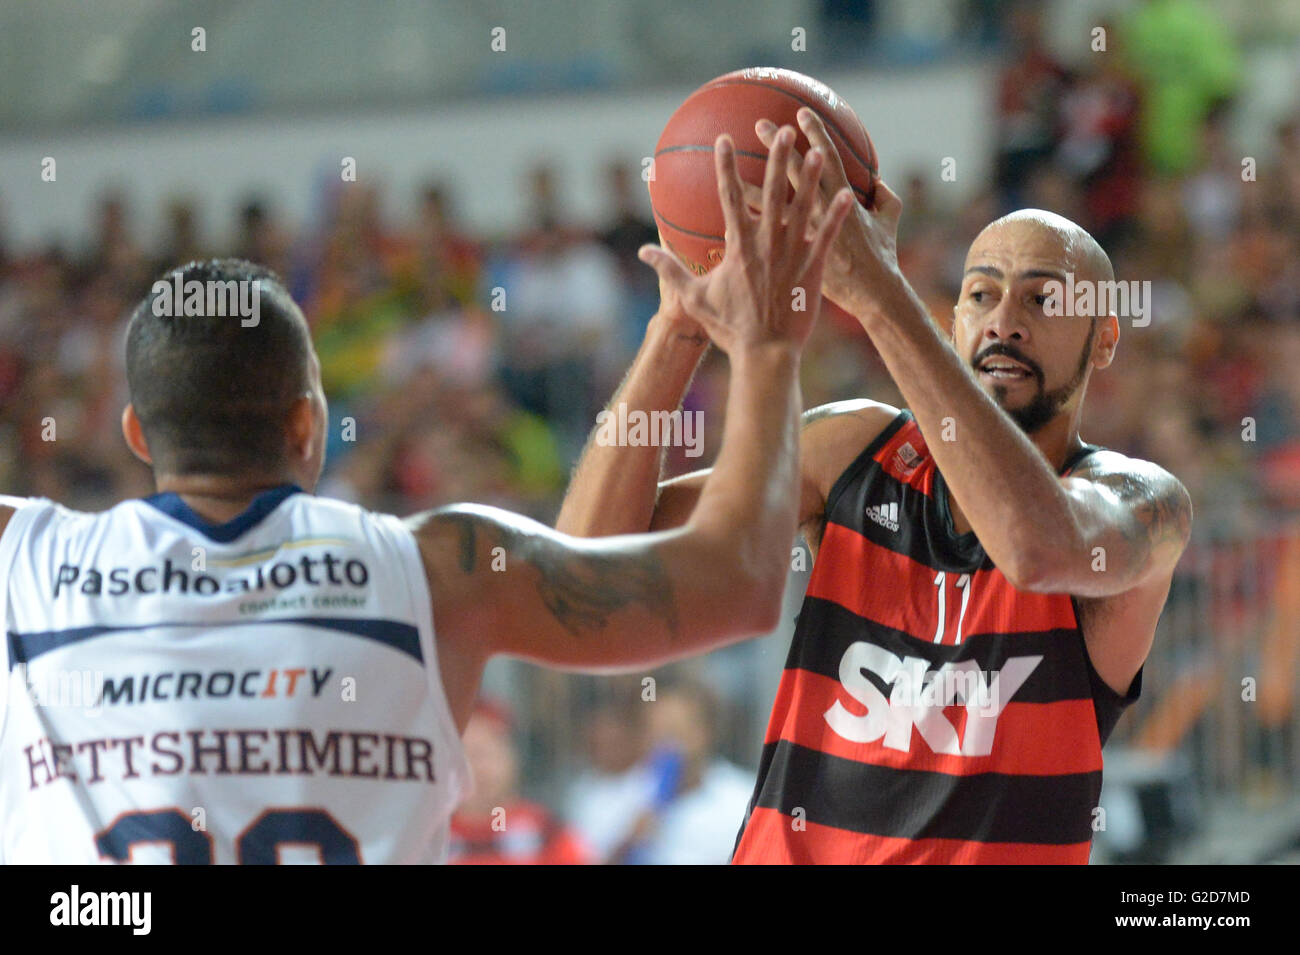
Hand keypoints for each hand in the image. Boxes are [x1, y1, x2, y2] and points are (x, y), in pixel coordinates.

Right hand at [637, 126, 853, 355]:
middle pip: (773, 193)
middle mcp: (766, 244)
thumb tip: (643, 252)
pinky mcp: (812, 270)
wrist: (764, 353)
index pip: (730, 197)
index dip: (725, 166)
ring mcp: (792, 255)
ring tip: (819, 151)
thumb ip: (670, 270)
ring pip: (803, 209)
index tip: (723, 139)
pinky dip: (836, 217)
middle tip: (783, 132)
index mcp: (738, 247)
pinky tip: (848, 195)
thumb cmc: (730, 327)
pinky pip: (827, 238)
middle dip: (777, 159)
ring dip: (810, 179)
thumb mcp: (695, 298)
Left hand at [750, 108, 903, 319]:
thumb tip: (878, 181)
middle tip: (760, 124)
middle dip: (776, 146)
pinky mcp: (791, 256)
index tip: (800, 113)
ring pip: (769, 203)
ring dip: (750, 181)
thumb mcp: (890, 222)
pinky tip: (725, 219)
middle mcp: (818, 211)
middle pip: (792, 172)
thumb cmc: (882, 258)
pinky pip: (763, 239)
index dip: (814, 133)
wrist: (870, 294)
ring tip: (731, 163)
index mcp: (842, 198)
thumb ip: (886, 197)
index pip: (826, 157)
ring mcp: (801, 233)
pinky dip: (744, 228)